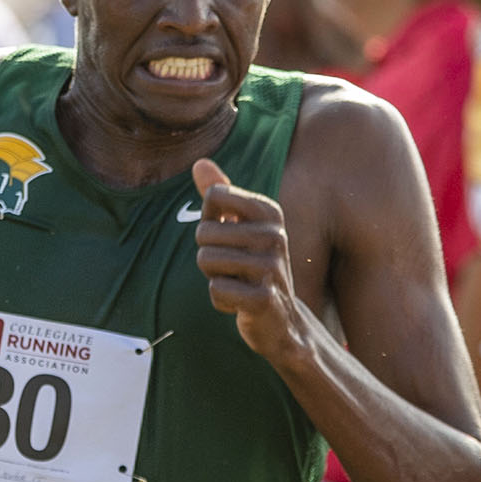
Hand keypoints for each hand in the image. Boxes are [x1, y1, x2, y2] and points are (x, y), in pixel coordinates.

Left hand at [192, 159, 307, 361]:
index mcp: (270, 210)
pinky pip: (216, 290)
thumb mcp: (239, 226)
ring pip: (206, 260)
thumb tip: (199, 162)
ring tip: (238, 283)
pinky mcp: (264, 298)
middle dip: (208, 255)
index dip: (210, 221)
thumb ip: (219, 192)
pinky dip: (221, 301)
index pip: (214, 196)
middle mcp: (274, 234)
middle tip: (233, 268)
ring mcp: (271, 267)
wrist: (281, 319)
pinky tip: (241, 304)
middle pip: (204, 232)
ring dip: (214, 278)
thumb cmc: (253, 266)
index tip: (229, 238)